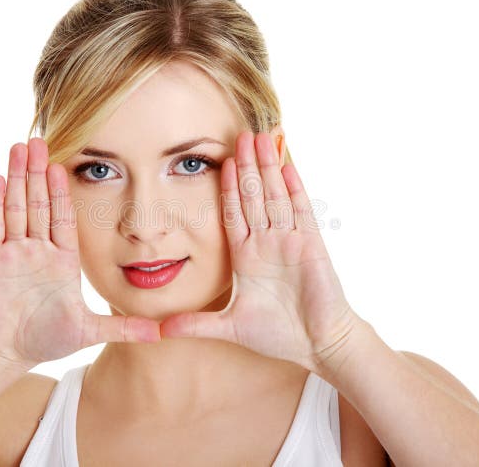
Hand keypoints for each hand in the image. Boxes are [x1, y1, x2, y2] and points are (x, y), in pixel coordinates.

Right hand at [0, 138, 160, 370]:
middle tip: (40, 139)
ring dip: (17, 177)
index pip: (64, 216)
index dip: (62, 190)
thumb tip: (162, 334)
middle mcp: (38, 248)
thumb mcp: (89, 331)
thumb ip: (124, 329)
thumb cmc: (47, 339)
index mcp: (63, 258)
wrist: (7, 352)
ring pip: (17, 207)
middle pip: (40, 203)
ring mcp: (14, 252)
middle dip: (39, 172)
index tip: (64, 162)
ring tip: (19, 147)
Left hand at [159, 131, 368, 379]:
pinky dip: (293, 186)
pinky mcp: (310, 244)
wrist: (318, 344)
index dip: (228, 187)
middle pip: (254, 196)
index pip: (234, 212)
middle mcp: (266, 242)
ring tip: (261, 137)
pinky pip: (300, 209)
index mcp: (246, 256)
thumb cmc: (278, 335)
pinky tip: (287, 163)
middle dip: (247, 166)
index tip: (223, 162)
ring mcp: (289, 240)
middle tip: (240, 134)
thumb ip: (196, 324)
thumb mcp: (230, 327)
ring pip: (274, 195)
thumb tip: (160, 332)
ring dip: (268, 166)